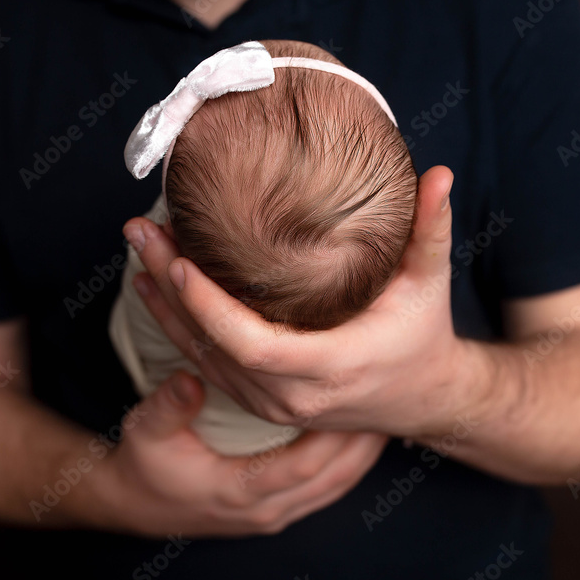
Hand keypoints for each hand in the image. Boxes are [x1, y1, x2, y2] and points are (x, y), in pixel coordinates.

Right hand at [95, 369, 388, 537]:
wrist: (134, 504)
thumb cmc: (144, 465)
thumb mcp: (146, 432)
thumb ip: (169, 407)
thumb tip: (188, 379)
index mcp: (239, 491)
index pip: (301, 468)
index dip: (334, 438)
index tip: (358, 404)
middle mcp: (264, 509)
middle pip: (332, 480)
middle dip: (363, 445)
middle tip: (389, 407)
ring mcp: (273, 514)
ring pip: (335, 489)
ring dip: (363, 457)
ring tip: (387, 421)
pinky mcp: (276, 511)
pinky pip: (326, 492)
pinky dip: (349, 469)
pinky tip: (363, 443)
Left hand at [123, 166, 476, 439]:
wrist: (421, 396)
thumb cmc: (422, 334)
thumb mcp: (430, 283)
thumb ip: (431, 231)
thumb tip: (439, 174)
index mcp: (333, 366)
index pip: (253, 344)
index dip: (209, 308)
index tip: (180, 260)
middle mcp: (296, 395)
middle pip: (213, 349)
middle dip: (171, 291)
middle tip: (142, 234)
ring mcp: (276, 405)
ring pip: (202, 362)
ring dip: (166, 308)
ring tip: (140, 254)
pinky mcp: (265, 404)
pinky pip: (209, 370)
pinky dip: (180, 330)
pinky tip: (158, 293)